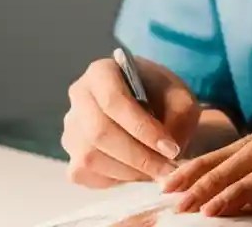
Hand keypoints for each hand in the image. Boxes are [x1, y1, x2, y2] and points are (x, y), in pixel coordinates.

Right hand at [61, 56, 201, 187]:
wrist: (154, 109)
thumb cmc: (164, 98)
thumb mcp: (180, 98)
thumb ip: (178, 118)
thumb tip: (164, 150)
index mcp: (101, 72)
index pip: (113, 101)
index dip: (142, 129)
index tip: (172, 149)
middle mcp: (79, 96)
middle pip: (99, 132)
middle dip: (138, 157)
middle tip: (169, 170)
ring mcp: (71, 127)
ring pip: (91, 157)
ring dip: (130, 171)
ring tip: (157, 171)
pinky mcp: (71, 154)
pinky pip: (86, 174)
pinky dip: (115, 180)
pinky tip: (137, 172)